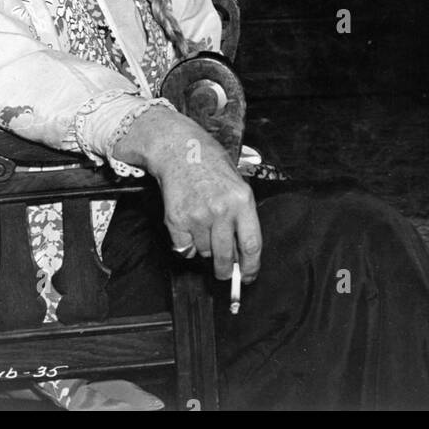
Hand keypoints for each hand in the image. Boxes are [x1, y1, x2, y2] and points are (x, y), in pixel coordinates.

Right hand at [116, 107, 262, 283]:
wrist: (182, 152)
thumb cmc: (212, 168)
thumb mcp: (237, 187)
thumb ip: (241, 219)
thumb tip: (241, 255)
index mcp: (242, 201)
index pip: (251, 245)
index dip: (251, 267)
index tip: (248, 277)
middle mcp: (221, 210)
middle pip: (225, 256)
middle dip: (225, 270)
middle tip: (224, 273)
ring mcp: (198, 216)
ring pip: (204, 252)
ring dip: (206, 248)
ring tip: (204, 226)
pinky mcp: (176, 220)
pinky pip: (184, 248)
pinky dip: (186, 245)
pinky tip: (189, 226)